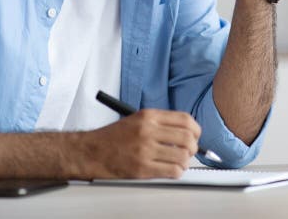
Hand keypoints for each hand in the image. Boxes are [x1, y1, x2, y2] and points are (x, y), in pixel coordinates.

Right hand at [80, 109, 200, 178]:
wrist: (91, 151)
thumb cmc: (114, 137)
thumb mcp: (137, 119)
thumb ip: (160, 123)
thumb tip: (186, 132)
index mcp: (148, 116)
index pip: (185, 120)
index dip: (196, 130)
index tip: (196, 136)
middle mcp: (148, 131)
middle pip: (187, 138)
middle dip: (193, 147)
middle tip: (190, 151)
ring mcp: (145, 150)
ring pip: (182, 156)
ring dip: (185, 161)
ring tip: (180, 162)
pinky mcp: (142, 168)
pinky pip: (172, 171)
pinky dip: (177, 172)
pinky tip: (172, 170)